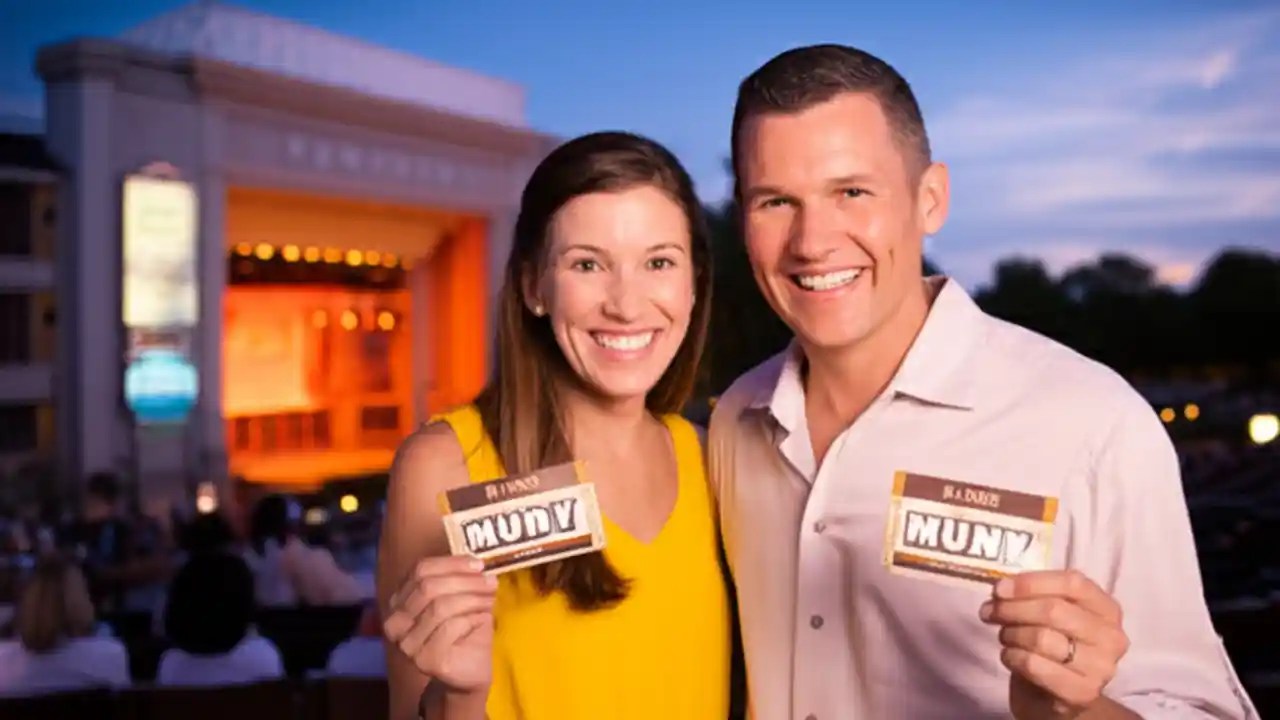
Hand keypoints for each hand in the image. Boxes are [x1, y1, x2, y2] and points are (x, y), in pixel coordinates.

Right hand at [383, 555, 497, 692]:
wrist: (471, 669)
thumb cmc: (465, 628)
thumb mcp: (461, 595)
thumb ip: (458, 576)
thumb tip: (474, 561)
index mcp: (399, 601)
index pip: (420, 570)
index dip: (452, 563)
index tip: (479, 564)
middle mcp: (395, 622)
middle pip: (428, 587)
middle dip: (465, 581)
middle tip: (490, 582)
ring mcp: (407, 644)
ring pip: (440, 607)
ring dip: (471, 599)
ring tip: (490, 599)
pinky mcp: (424, 660)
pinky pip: (449, 628)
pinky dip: (470, 619)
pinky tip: (481, 620)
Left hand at [979, 570, 1129, 718]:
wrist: (1056, 699)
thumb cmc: (1052, 649)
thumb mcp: (1051, 616)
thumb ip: (1035, 596)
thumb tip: (1002, 588)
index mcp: (1107, 609)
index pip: (1072, 583)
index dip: (1031, 583)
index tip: (999, 589)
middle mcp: (1111, 637)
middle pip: (1053, 610)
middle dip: (1012, 608)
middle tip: (987, 612)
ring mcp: (1100, 667)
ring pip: (1041, 637)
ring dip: (1010, 634)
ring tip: (1004, 636)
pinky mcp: (1081, 693)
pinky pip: (1033, 665)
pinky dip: (1012, 656)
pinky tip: (1009, 656)